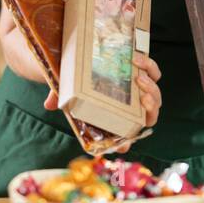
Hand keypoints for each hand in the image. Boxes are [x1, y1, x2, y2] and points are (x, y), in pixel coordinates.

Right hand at [41, 52, 162, 144]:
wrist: (82, 57)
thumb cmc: (76, 81)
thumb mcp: (67, 89)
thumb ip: (60, 96)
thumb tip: (47, 105)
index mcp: (114, 119)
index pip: (124, 139)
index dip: (125, 143)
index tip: (123, 145)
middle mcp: (131, 109)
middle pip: (149, 117)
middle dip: (150, 110)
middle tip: (143, 98)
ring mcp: (140, 92)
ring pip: (156, 98)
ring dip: (152, 89)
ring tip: (139, 77)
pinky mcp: (144, 73)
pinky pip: (154, 74)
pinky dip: (150, 68)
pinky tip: (137, 59)